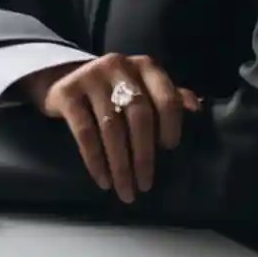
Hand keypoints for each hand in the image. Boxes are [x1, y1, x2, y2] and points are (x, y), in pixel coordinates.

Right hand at [20, 54, 201, 203]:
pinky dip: (94, 160)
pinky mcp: (66, 93)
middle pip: (139, 115)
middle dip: (144, 155)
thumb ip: (167, 96)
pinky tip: (102, 180)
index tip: (170, 152)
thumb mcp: (142, 86)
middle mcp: (118, 66)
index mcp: (145, 66)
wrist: (61, 79)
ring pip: (111, 127)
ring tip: (125, 190)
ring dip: (120, 164)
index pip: (166, 97)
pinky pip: (84, 132)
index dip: (171, 126)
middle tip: (145, 185)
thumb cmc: (112, 89)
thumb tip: (196, 109)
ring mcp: (89, 77)